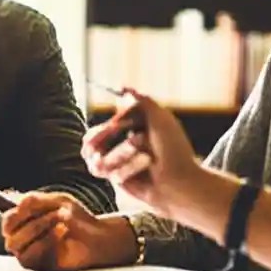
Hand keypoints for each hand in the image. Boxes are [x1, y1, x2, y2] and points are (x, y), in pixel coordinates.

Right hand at [1, 192, 135, 270]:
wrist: (96, 237)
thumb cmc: (77, 219)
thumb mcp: (58, 201)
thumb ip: (37, 200)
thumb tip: (18, 203)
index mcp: (25, 221)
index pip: (7, 220)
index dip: (15, 214)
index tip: (29, 207)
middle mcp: (23, 238)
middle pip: (9, 232)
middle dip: (31, 220)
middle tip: (53, 214)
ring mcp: (29, 253)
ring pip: (15, 245)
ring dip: (37, 229)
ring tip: (59, 223)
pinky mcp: (38, 265)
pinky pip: (28, 257)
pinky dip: (43, 243)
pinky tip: (60, 234)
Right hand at [81, 89, 209, 220]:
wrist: (180, 180)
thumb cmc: (174, 150)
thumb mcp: (160, 118)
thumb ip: (141, 101)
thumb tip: (124, 89)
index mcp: (130, 131)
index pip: (102, 127)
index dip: (106, 126)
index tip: (117, 124)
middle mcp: (121, 146)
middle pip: (90, 143)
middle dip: (104, 138)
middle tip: (120, 138)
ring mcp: (118, 166)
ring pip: (99, 159)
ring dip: (122, 153)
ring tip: (146, 156)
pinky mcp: (119, 182)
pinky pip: (112, 173)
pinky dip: (130, 167)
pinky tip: (146, 166)